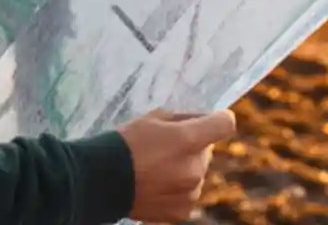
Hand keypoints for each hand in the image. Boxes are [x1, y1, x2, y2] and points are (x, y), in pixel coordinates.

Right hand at [116, 109, 235, 222]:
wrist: (102, 181)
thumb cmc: (126, 142)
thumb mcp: (153, 117)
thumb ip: (184, 118)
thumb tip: (204, 121)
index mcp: (189, 139)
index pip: (224, 124)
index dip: (219, 119)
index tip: (213, 120)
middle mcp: (194, 168)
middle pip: (207, 151)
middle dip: (193, 147)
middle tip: (165, 147)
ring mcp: (190, 192)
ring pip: (197, 174)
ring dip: (184, 169)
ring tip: (156, 169)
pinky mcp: (183, 211)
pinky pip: (188, 194)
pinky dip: (177, 190)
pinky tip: (156, 185)